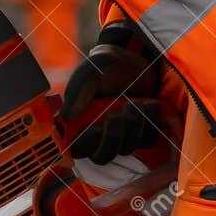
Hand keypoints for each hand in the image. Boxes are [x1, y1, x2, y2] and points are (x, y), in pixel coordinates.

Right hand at [60, 20, 175, 165]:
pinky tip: (150, 105)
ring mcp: (122, 135)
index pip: (74, 148)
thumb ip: (77, 90)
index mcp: (80, 123)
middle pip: (102, 156)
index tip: (93, 128)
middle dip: (112, 138)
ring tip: (136, 103)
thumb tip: (65, 116)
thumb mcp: (91, 71)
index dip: (83, 144)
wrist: (141, 59)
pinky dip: (150, 124)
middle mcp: (99, 134)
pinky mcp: (143, 132)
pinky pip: (148, 141)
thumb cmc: (110, 65)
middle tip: (116, 115)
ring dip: (134, 127)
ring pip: (126, 149)